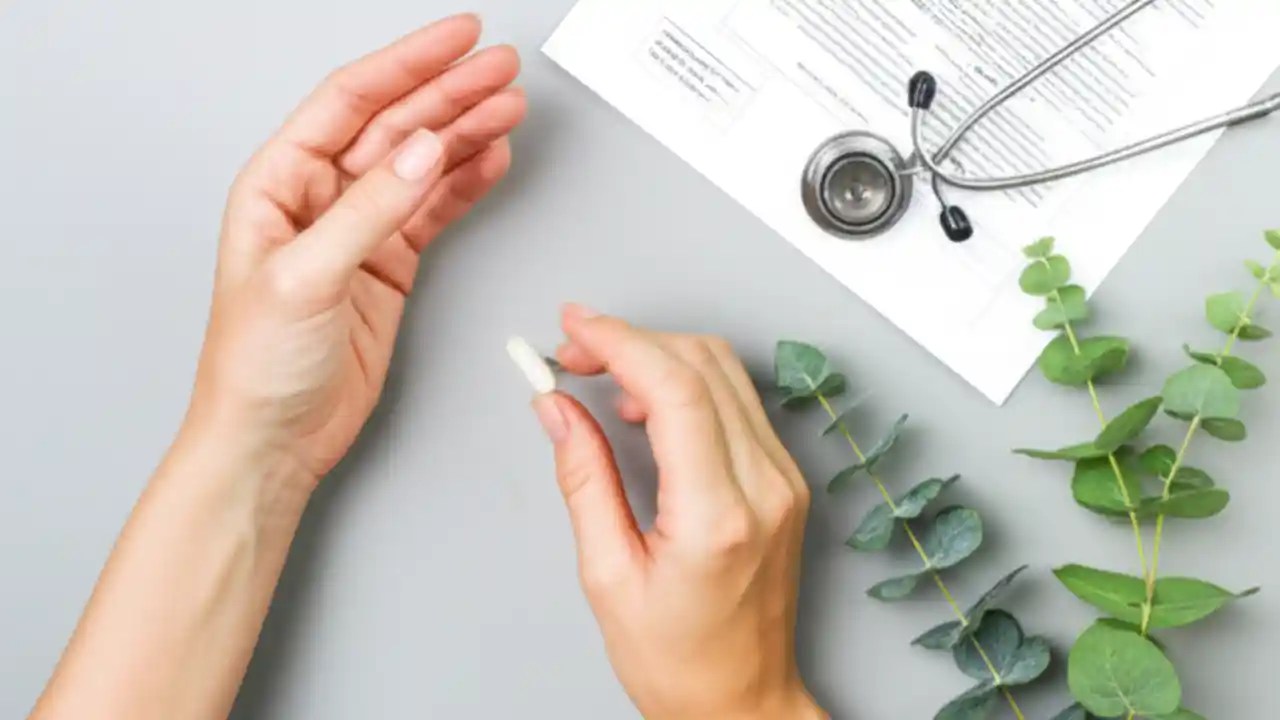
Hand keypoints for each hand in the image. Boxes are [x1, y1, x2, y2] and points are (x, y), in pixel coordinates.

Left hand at [186, 14, 525, 483]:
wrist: (273, 439)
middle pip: (394, 125)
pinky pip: (435, 209)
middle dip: (450, 92)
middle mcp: (318, 198)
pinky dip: (467, 183)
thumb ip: (368, 212)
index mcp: (279, 184)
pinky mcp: (388, 266)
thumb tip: (421, 153)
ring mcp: (358, 231)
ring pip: (421, 163)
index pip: (350, 102)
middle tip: (501, 70)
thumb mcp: (305, 279)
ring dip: (466, 132)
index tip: (458, 40)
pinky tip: (492, 157)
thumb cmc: (256, 366)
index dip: (407, 64)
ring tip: (509, 106)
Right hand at [535, 306, 825, 719]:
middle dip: (631, 339)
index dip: (620, 341)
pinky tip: (645, 404)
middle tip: (572, 350)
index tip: (573, 326)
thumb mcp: (608, 576)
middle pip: (703, 364)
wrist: (741, 700)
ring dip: (659, 354)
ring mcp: (783, 479)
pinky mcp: (784, 479)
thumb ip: (583, 480)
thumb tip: (557, 407)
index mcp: (718, 515)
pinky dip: (686, 382)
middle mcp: (764, 486)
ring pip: (724, 372)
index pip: (676, 390)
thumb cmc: (677, 660)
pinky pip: (737, 401)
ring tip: (601, 373)